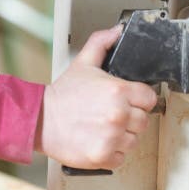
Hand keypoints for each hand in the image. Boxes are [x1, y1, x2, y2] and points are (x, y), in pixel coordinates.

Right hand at [34, 26, 157, 168]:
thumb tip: (117, 32)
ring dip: (122, 137)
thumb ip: (102, 43)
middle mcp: (118, 115)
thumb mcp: (83, 63)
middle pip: (143, 121)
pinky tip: (100, 141)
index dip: (139, 100)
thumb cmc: (62, 96)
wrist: (40, 121)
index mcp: (118, 91)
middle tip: (111, 116)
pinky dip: (113, 153)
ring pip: (134, 141)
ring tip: (103, 129)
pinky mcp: (104, 156)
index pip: (149, 98)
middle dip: (130, 119)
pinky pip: (122, 157)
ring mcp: (112, 137)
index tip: (129, 102)